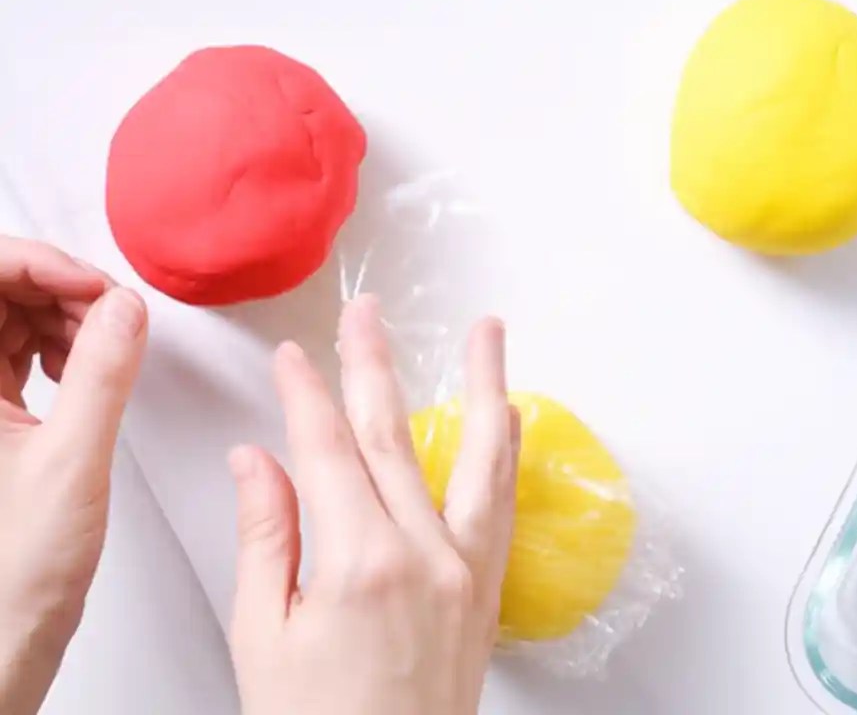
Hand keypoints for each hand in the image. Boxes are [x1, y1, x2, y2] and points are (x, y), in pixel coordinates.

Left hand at [0, 236, 146, 714]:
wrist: (3, 629)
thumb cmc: (15, 568)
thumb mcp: (72, 460)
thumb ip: (103, 375)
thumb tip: (125, 308)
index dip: (37, 265)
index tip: (96, 287)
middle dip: (56, 288)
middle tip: (112, 315)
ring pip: (6, 318)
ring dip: (61, 317)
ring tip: (106, 347)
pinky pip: (16, 353)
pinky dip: (58, 348)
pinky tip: (86, 370)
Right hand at [230, 295, 518, 714]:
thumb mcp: (263, 636)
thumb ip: (267, 537)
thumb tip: (257, 462)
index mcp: (360, 563)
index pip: (327, 451)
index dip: (305, 396)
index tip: (291, 357)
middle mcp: (425, 554)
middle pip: (394, 437)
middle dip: (375, 365)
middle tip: (367, 312)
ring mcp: (466, 569)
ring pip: (478, 455)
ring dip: (482, 384)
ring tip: (488, 331)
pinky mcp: (486, 589)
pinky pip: (501, 502)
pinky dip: (505, 450)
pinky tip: (508, 417)